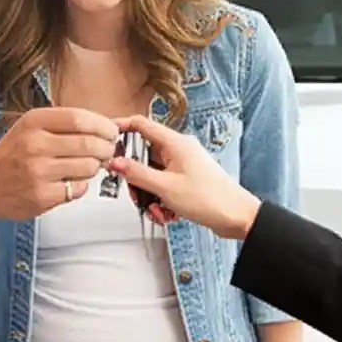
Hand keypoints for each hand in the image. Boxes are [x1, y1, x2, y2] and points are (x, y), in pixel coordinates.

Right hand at [0, 107, 118, 225]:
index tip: (111, 130)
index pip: (80, 119)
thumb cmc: (12, 153)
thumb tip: (108, 126)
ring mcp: (38, 172)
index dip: (103, 125)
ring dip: (95, 167)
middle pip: (88, 144)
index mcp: (34, 122)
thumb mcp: (32, 127)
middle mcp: (35, 145)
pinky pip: (78, 189)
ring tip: (86, 165)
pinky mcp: (42, 196)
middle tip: (107, 150)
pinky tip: (70, 181)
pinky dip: (81, 185)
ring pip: (88, 167)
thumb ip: (66, 125)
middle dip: (106, 148)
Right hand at [107, 115, 261, 239]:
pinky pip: (163, 185)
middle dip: (136, 177)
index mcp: (175, 143)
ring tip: (157, 210)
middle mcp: (179, 150)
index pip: (141, 124)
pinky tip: (166, 214)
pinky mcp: (186, 180)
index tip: (105, 137)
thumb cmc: (209, 198)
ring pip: (152, 174)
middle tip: (135, 194)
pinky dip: (160, 199)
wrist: (236, 216)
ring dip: (149, 194)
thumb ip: (137, 174)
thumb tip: (114, 162)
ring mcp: (183, 165)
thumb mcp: (165, 187)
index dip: (121, 127)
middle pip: (144, 154)